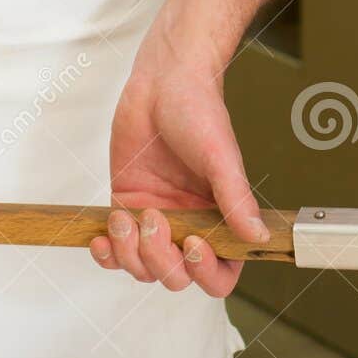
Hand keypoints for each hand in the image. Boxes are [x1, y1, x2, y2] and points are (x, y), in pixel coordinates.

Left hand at [88, 25, 266, 298]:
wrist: (162, 80)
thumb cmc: (198, 109)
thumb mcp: (220, 154)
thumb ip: (235, 198)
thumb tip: (256, 237)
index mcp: (220, 218)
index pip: (221, 272)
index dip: (206, 271)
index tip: (192, 245)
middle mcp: (189, 224)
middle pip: (177, 276)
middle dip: (160, 259)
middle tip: (152, 219)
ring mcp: (156, 219)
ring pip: (143, 268)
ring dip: (130, 253)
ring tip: (125, 217)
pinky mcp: (127, 206)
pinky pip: (116, 249)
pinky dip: (107, 254)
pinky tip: (100, 240)